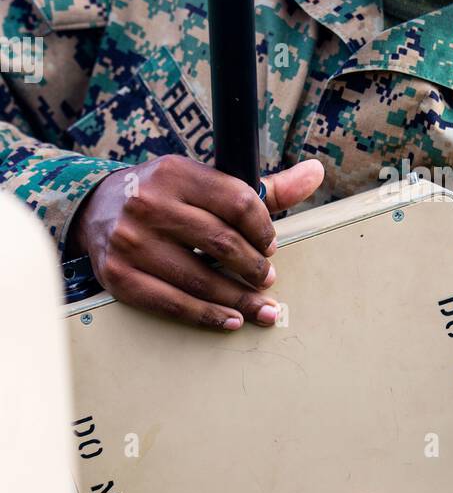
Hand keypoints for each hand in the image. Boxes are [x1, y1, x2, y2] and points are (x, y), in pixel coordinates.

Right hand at [68, 153, 323, 329]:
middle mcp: (149, 204)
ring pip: (201, 279)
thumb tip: (316, 174)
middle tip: (267, 280)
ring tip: (261, 306)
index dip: (264, 230)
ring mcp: (131, 242)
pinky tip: (231, 319)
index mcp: (175, 173)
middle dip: (254, 267)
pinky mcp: (119, 276)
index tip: (271, 247)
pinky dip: (208, 316)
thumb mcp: (204, 182)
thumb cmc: (165, 196)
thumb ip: (261, 188)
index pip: (238, 202)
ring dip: (239, 298)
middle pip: (222, 242)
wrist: (96, 209)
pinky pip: (173, 303)